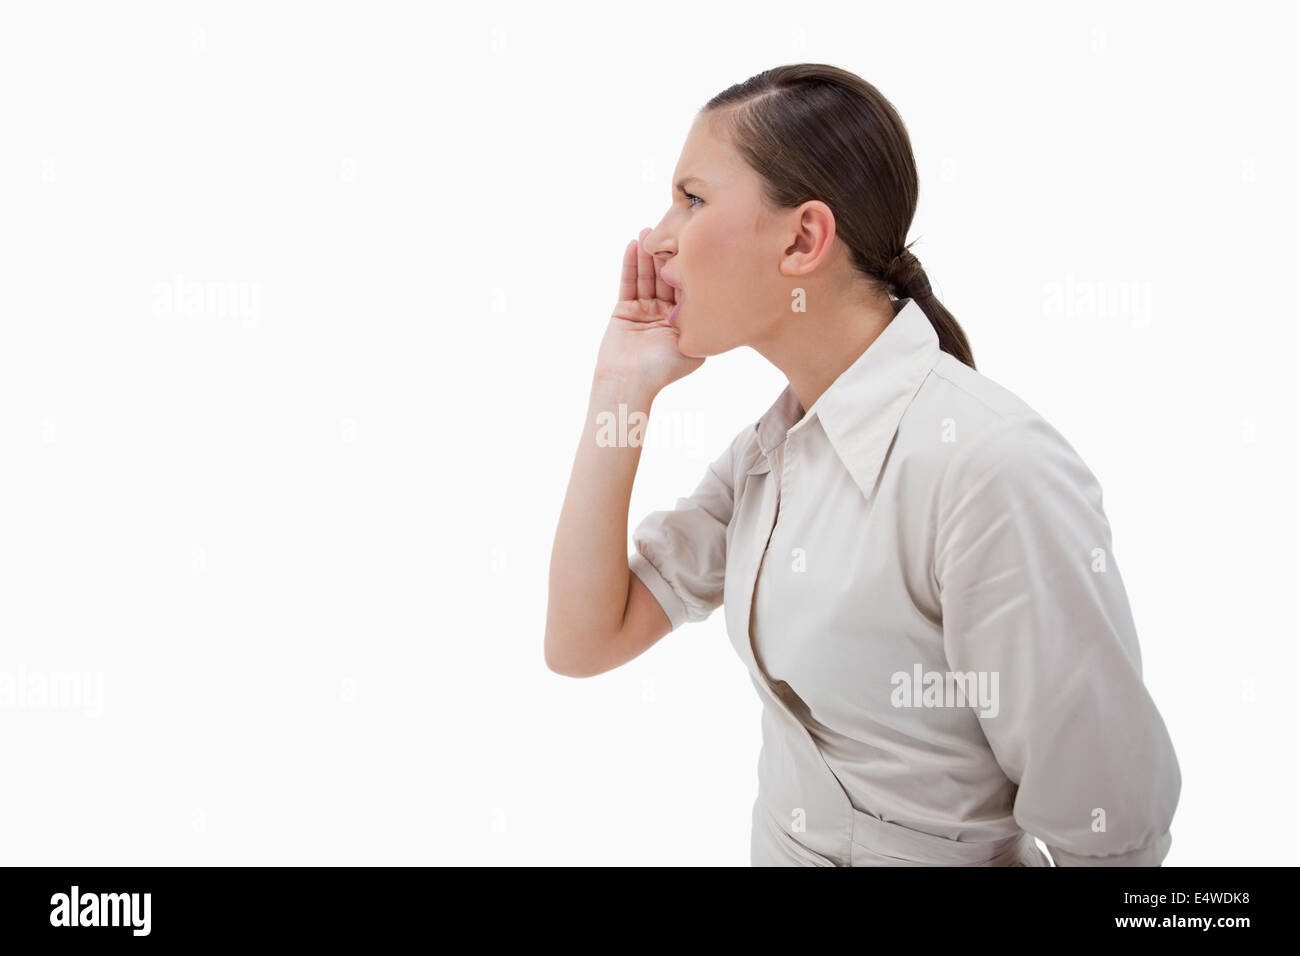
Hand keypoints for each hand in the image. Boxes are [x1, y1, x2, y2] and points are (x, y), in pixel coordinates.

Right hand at [594, 228, 704, 394]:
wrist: (629, 382)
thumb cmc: (662, 369)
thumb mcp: (693, 345)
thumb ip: (703, 322)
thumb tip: (723, 297)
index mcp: (684, 322)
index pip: (688, 288)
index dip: (690, 266)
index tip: (696, 243)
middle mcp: (665, 315)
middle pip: (666, 278)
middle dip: (667, 255)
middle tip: (671, 229)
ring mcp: (644, 311)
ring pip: (646, 277)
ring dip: (647, 254)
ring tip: (649, 231)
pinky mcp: (624, 310)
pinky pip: (628, 283)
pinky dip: (630, 264)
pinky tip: (633, 245)